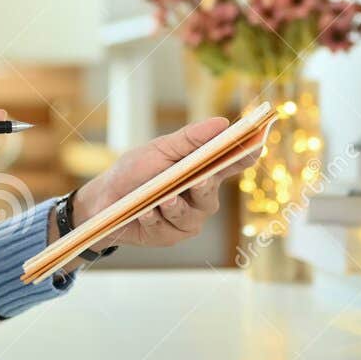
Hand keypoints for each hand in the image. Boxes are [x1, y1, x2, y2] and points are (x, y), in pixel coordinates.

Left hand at [70, 116, 262, 249]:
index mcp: (202, 170)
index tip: (256, 146)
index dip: (245, 155)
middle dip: (204, 187)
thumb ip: (191, 139)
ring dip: (173, 206)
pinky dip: (155, 218)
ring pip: (192, 216)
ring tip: (158, 200)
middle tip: (197, 181)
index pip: (230, 163)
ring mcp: (188, 218)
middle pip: (212, 193)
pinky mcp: (172, 236)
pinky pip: (170, 229)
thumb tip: (222, 123)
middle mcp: (201, 196)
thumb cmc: (134, 171)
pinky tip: (143, 211)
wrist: (104, 200)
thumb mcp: (160, 149)